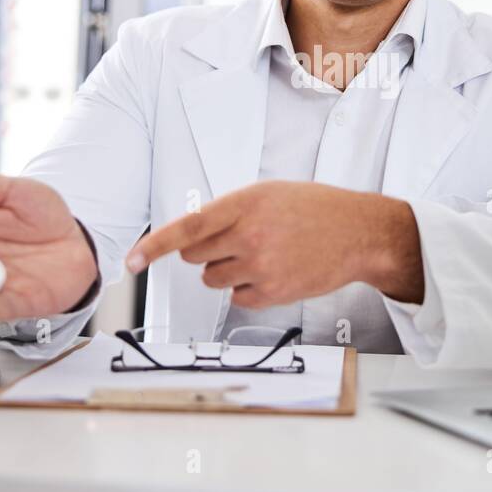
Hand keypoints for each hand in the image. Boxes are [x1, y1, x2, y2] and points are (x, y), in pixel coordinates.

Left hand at [126, 181, 423, 309]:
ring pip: (214, 279)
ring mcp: (262, 266)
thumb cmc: (316, 209)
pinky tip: (273, 271)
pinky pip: (237, 298)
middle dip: (207, 251)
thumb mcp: (270, 193)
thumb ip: (231, 209)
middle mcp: (250, 235)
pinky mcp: (273, 292)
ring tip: (262, 255)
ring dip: (227, 271)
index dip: (156, 246)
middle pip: (196, 257)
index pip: (188, 227)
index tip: (133, 261)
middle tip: (239, 240)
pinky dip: (247, 289)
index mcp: (246, 203)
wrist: (359, 233)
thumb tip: (195, 235)